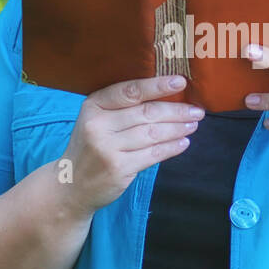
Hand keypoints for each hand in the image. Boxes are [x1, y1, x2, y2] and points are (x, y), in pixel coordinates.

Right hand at [61, 75, 205, 214]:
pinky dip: (171, 148)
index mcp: (93, 106)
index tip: (180, 82)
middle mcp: (98, 125)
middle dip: (176, 111)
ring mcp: (107, 148)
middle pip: (146, 113)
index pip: (130, 91)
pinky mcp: (118, 168)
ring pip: (152, 133)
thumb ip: (121, 108)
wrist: (71, 185)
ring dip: (177, 129)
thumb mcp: (96, 120)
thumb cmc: (90, 147)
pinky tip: (183, 142)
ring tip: (193, 124)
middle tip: (197, 111)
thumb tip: (166, 96)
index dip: (157, 86)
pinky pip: (153, 154)